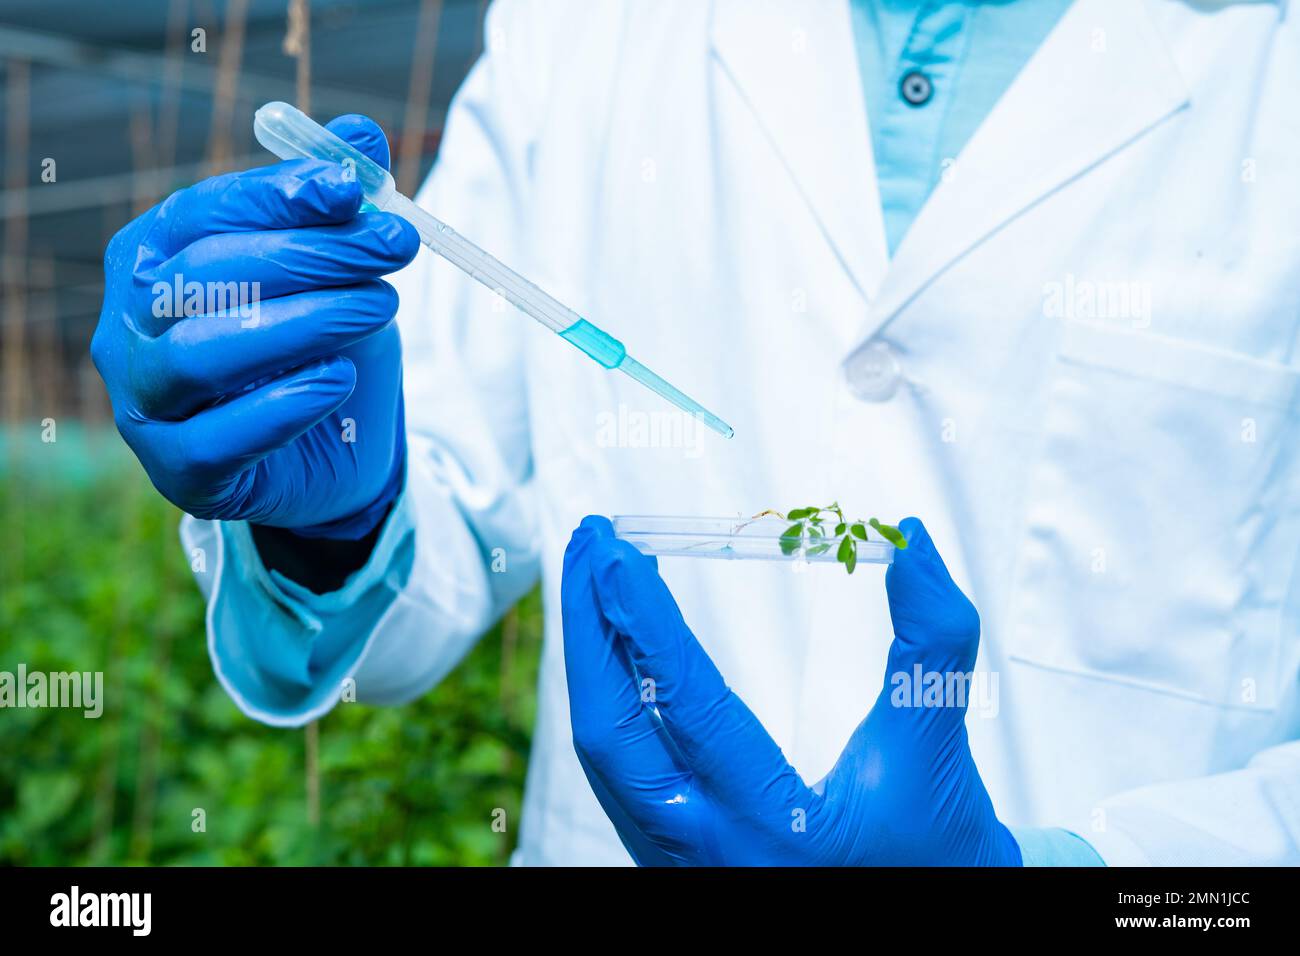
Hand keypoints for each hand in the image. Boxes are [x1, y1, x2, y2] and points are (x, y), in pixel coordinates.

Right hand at [91, 115, 418, 537]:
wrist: (336, 451)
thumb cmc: (321, 346)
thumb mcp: (342, 271)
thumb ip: (341, 204)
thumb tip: (359, 135)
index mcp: (152, 258)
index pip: (203, 212)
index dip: (277, 195)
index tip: (354, 187)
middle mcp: (128, 326)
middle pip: (206, 275)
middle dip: (313, 254)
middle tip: (394, 244)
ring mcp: (143, 402)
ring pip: (201, 353)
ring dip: (301, 323)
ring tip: (380, 307)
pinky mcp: (177, 470)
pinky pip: (219, 437)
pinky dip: (283, 404)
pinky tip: (339, 379)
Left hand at [560, 515, 1020, 865]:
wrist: (930, 907)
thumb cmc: (935, 843)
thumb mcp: (937, 744)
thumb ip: (932, 643)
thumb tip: (912, 542)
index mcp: (772, 828)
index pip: (687, 710)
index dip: (647, 623)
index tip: (616, 553)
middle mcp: (707, 853)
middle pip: (609, 735)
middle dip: (588, 630)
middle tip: (589, 544)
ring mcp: (678, 861)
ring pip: (604, 756)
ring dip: (591, 660)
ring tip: (592, 577)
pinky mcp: (672, 853)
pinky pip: (619, 771)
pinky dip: (609, 698)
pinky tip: (615, 647)